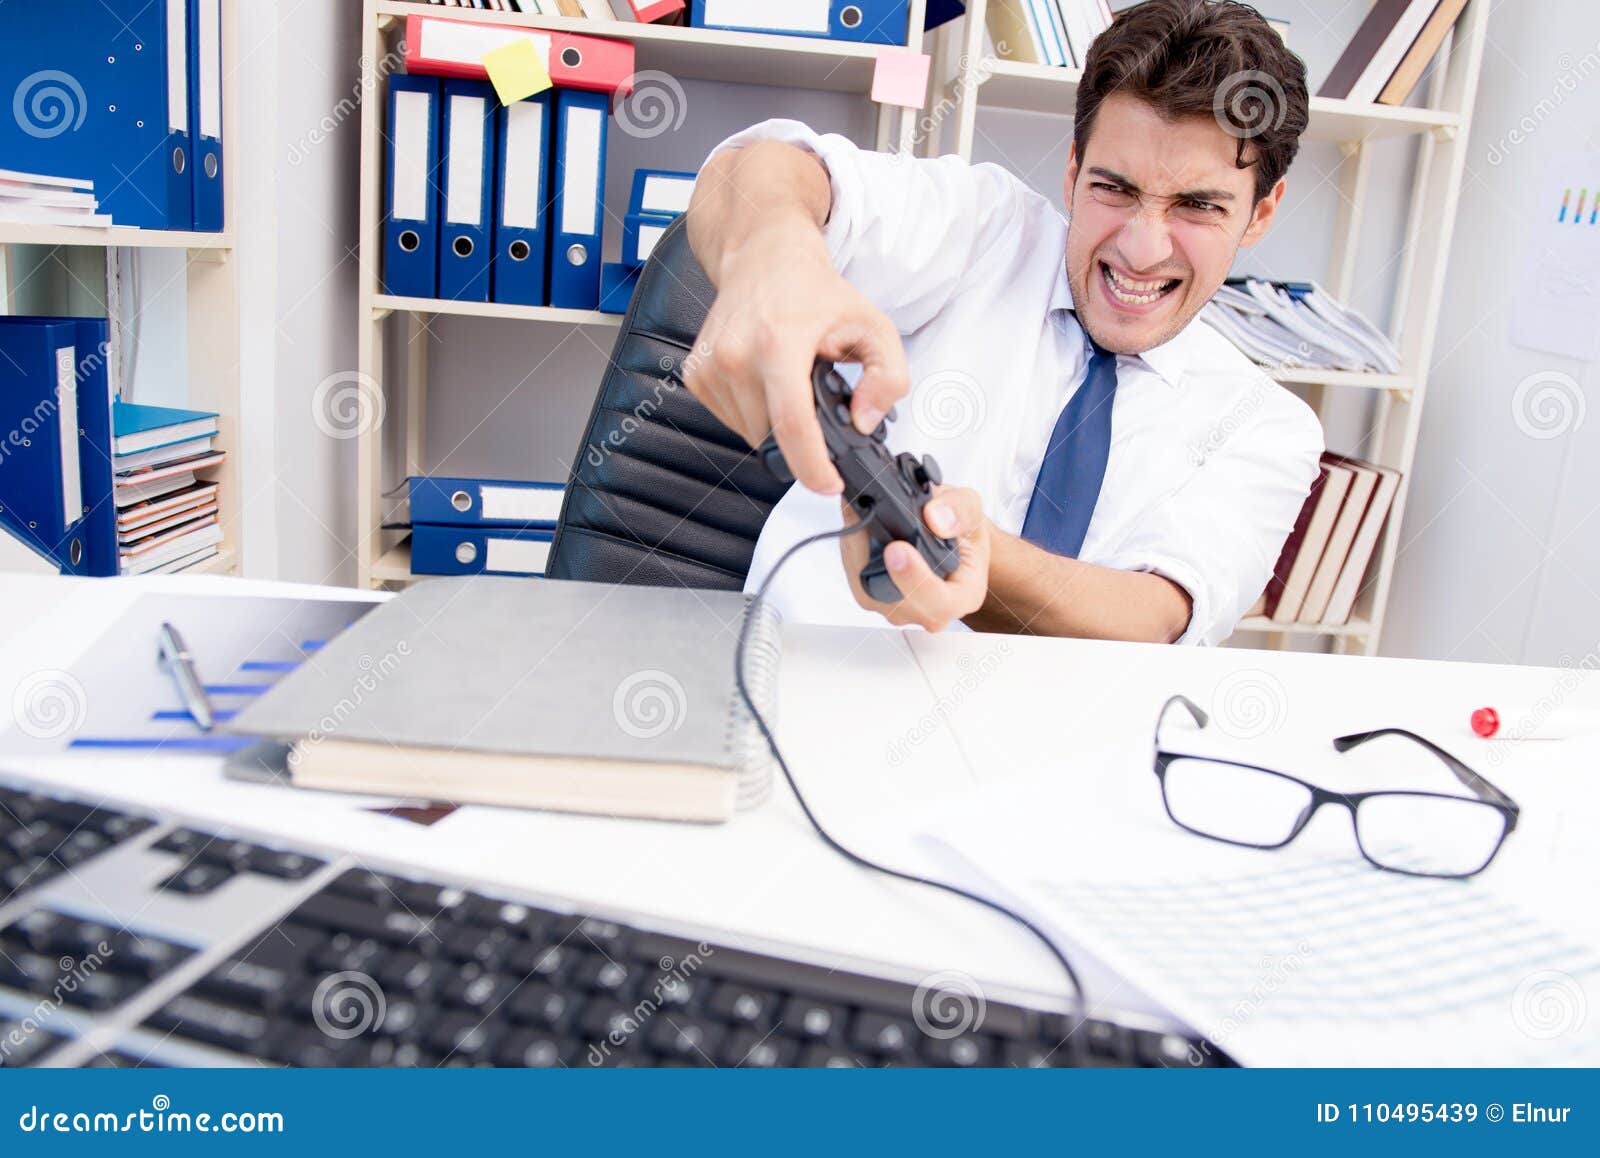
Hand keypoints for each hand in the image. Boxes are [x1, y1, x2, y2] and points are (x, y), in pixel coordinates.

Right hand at [682, 221, 909, 495]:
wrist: (763, 255)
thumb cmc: (815, 290)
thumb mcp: (873, 325)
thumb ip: (887, 376)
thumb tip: (864, 421)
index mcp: (777, 344)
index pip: (790, 424)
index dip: (811, 466)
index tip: (828, 484)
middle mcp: (735, 356)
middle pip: (772, 435)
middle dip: (799, 434)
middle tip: (816, 398)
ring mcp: (710, 367)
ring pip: (749, 432)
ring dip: (774, 424)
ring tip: (789, 382)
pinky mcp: (696, 374)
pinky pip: (730, 419)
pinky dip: (753, 413)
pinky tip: (765, 381)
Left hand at [841, 486, 990, 630]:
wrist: (951, 537)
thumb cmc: (963, 530)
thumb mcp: (972, 507)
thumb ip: (961, 509)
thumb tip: (936, 519)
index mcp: (963, 596)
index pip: (938, 601)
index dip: (914, 578)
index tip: (896, 548)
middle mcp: (928, 611)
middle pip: (891, 596)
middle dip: (870, 554)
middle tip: (861, 512)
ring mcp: (898, 608)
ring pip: (865, 586)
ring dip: (856, 547)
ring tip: (860, 508)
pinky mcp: (873, 598)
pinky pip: (855, 578)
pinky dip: (852, 548)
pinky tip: (857, 524)